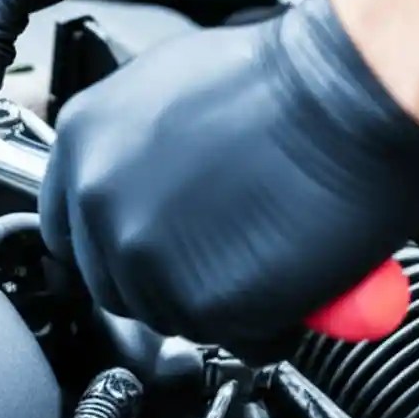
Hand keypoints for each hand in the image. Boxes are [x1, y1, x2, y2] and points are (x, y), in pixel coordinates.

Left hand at [38, 0, 418, 361]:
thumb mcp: (174, 88)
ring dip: (215, 307)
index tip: (147, 252)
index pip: (70, 226)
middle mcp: (98, 197)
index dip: (115, 246)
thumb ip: (143, 152)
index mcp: (84, 140)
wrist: (348, 89)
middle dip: (165, 282)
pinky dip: (265, 329)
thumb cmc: (284, 78)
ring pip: (167, 315)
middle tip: (221, 263)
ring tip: (267, 263)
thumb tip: (158, 194)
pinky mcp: (198, 298)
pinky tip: (294, 286)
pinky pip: (227, 339)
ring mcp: (141, 251)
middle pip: (112, 280)